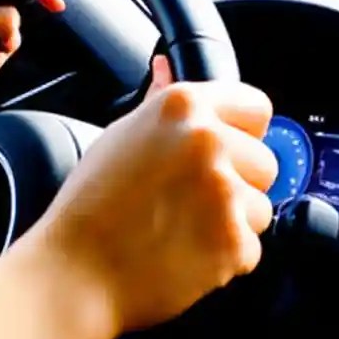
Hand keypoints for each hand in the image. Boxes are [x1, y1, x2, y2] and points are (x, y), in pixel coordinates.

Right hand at [21, 59, 277, 333]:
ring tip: (181, 230)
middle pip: (265, 162)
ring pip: (261, 208)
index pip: (257, 108)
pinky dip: (224, 259)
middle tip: (190, 201)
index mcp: (183, 107)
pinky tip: (184, 254)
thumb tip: (167, 65)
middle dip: (239, 184)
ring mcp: (224, 192)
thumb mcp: (120, 136)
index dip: (242, 134)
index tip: (224, 153)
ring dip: (232, 224)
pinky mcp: (232, 242)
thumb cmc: (90, 207)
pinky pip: (251, 249)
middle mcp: (208, 142)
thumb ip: (158, 102)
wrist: (73, 272)